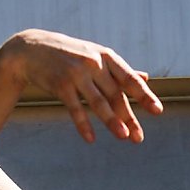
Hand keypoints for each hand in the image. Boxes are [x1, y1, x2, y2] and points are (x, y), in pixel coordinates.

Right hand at [7, 30, 162, 144]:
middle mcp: (94, 63)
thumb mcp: (96, 56)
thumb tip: (145, 78)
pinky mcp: (60, 85)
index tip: (157, 111)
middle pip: (115, 94)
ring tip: (123, 137)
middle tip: (138, 138)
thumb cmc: (70, 55)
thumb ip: (119, 70)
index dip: (144, 95)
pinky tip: (90, 139)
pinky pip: (74, 108)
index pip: (129, 79)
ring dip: (111, 121)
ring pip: (98, 101)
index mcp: (106, 57)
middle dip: (128, 117)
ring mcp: (77, 74)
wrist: (32, 49)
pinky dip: (83, 124)